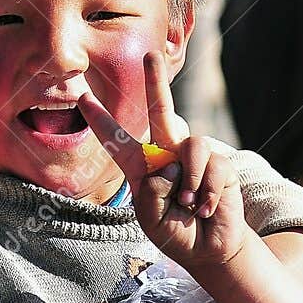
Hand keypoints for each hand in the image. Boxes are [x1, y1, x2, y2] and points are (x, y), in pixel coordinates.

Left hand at [77, 52, 249, 271]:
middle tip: (150, 54)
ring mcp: (194, 157)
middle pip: (161, 112)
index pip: (118, 141)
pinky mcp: (220, 164)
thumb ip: (152, 190)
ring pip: (189, 145)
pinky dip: (206, 191)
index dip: (100, 120)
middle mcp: (168, 153)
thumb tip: (171, 163)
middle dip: (156, 82)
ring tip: (188, 204)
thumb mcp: (150, 215)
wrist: (207, 248)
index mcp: (143, 166)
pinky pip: (211, 164)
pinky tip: (206, 207)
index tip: (82, 98)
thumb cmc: (173, 230)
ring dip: (188, 180)